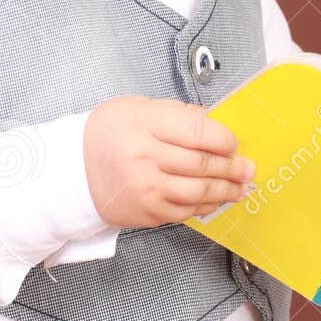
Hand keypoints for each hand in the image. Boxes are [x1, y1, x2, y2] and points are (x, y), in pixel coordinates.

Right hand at [84, 96, 255, 227]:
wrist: (72, 170)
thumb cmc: (107, 134)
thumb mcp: (138, 108)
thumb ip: (178, 115)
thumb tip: (216, 123)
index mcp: (144, 124)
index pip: (198, 132)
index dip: (225, 139)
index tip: (234, 142)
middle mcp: (145, 158)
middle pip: (203, 164)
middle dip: (233, 167)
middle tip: (248, 168)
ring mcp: (146, 189)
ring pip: (199, 192)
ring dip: (226, 191)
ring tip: (240, 187)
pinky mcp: (147, 213)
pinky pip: (186, 211)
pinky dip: (205, 205)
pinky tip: (215, 199)